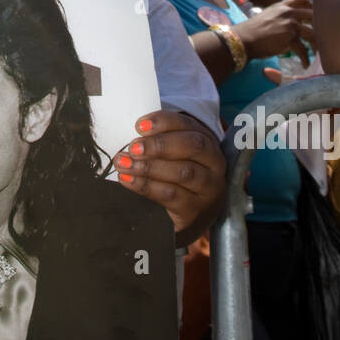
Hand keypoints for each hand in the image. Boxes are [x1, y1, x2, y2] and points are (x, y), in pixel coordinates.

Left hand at [114, 109, 226, 244]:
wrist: (193, 217)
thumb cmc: (178, 178)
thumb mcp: (174, 157)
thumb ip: (158, 142)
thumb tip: (133, 137)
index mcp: (208, 142)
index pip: (189, 125)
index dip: (164, 122)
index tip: (139, 125)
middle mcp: (214, 164)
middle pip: (192, 146)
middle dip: (159, 144)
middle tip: (133, 147)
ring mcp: (208, 189)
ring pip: (182, 172)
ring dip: (149, 166)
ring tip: (124, 164)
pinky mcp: (195, 210)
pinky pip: (170, 195)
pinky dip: (146, 185)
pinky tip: (128, 180)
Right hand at [237, 0, 313, 65]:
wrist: (243, 39)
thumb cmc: (251, 31)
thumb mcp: (266, 16)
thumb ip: (280, 18)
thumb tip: (291, 29)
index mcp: (281, 6)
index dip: (311, 6)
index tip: (314, 14)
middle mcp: (288, 13)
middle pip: (312, 16)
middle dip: (320, 27)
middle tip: (322, 37)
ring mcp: (290, 24)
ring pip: (312, 33)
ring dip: (315, 45)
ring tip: (316, 53)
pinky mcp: (290, 38)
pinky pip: (303, 49)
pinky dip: (305, 58)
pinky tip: (305, 64)